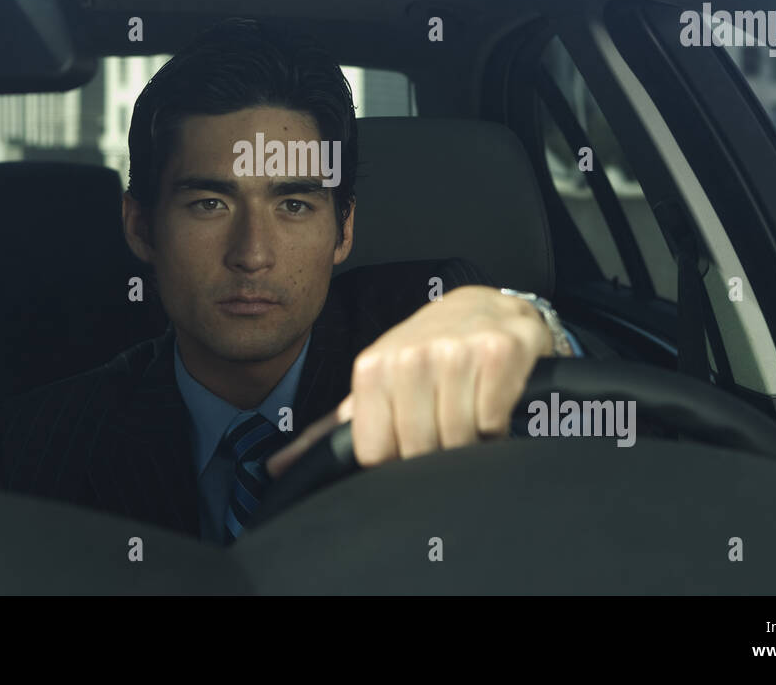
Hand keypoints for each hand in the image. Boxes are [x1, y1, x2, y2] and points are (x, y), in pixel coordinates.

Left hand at [265, 286, 552, 477]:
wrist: (485, 308)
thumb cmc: (425, 352)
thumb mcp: (375, 385)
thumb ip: (328, 432)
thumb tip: (277, 468)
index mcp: (372, 368)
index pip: (376, 454)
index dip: (397, 459)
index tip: (408, 440)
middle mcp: (409, 356)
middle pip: (420, 451)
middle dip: (436, 451)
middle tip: (443, 423)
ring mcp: (455, 351)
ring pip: (459, 440)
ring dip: (469, 439)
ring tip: (466, 409)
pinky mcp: (498, 352)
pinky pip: (493, 422)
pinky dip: (496, 423)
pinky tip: (490, 398)